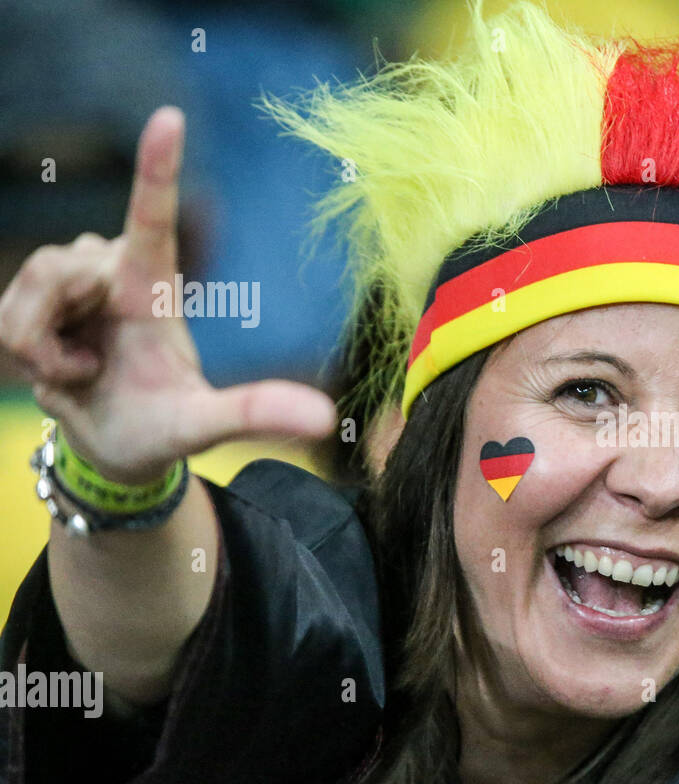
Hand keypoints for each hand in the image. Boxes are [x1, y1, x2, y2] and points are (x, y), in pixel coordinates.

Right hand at [0, 106, 335, 483]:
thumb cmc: (162, 430)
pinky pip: (7, 318)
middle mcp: (111, 270)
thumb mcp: (204, 426)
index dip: (156, 167)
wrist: (113, 450)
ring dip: (45, 346)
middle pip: (60, 267)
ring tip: (82, 369)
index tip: (170, 117)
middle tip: (93, 368)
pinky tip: (57, 369)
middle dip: (60, 326)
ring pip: (29, 290)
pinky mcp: (32, 299)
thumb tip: (325, 417)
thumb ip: (254, 414)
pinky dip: (30, 356)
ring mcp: (69, 282)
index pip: (153, 217)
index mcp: (155, 284)